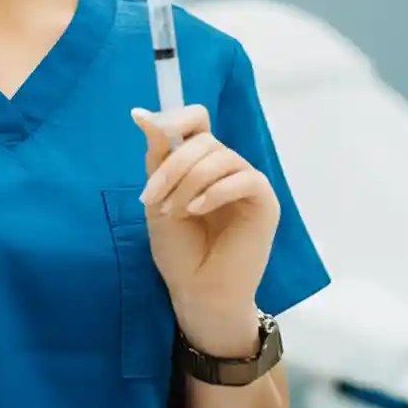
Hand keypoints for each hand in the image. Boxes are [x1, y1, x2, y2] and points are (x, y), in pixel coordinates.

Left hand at [132, 106, 280, 355]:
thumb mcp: (158, 197)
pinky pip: (244, 179)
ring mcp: (247, 183)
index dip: (174, 119)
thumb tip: (142, 115)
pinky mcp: (264, 202)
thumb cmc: (179, 250)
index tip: (147, 128)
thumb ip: (157, 157)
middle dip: (173, 167)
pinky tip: (197, 210)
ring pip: (221, 157)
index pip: (197, 120)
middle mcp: (226, 167)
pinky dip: (216, 191)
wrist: (198, 292)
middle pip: (205, 140)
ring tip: (174, 213)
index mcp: (201, 163)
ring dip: (189, 182)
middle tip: (153, 200)